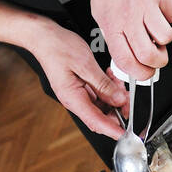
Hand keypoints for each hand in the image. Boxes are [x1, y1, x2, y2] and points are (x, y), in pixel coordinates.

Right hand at [27, 21, 128, 138]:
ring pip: (100, 105)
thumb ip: (103, 84)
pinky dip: (106, 88)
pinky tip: (109, 77)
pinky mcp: (78, 87)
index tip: (126, 133)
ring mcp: (75, 94)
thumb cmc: (58, 48)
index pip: (96, 121)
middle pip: (100, 116)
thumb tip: (118, 100)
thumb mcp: (85, 64)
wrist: (44, 37)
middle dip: (117, 110)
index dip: (113, 129)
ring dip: (113, 96)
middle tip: (127, 98)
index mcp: (72, 98)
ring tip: (117, 81)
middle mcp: (73, 100)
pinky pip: (96, 95)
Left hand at [90, 0, 171, 80]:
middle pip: (149, 55)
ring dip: (165, 37)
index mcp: (111, 24)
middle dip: (159, 61)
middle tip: (159, 56)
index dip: (140, 73)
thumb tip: (127, 59)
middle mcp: (128, 16)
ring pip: (166, 37)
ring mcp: (146, 4)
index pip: (125, 60)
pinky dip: (171, 14)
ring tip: (157, 26)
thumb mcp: (101, 13)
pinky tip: (159, 5)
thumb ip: (114, 35)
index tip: (146, 73)